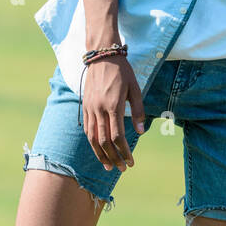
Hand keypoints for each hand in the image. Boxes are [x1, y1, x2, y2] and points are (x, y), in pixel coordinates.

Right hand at [80, 56, 145, 171]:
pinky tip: (99, 150)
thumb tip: (140, 133)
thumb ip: (138, 112)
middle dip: (113, 157)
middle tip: (121, 169)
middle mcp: (99, 109)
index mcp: (114, 106)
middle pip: (104, 141)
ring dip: (101, 154)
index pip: (117, 136)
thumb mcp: (136, 89)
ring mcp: (90, 108)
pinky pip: (87, 129)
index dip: (124, 152)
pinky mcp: (85, 106)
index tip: (131, 162)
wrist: (101, 56)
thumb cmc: (123, 72)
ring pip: (92, 138)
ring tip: (108, 166)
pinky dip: (92, 142)